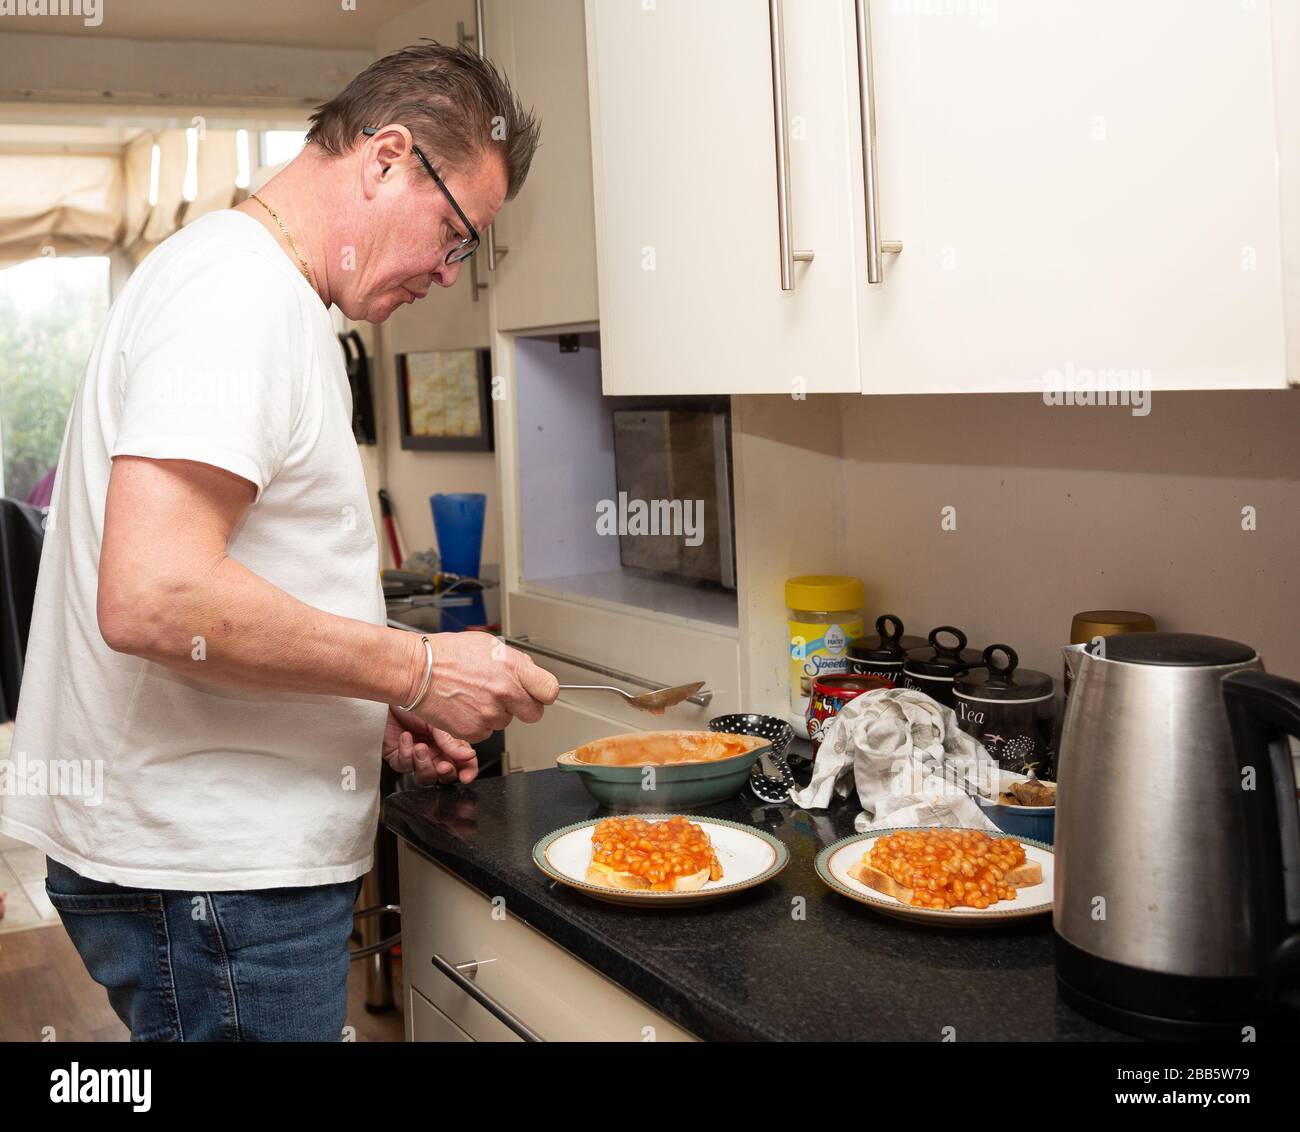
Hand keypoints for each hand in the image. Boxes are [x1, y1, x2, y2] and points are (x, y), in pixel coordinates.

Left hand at [383, 705, 478, 785]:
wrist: (393, 693)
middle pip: (446, 775)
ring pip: (425, 777)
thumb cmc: (417, 699)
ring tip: (420, 747)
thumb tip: (469, 755)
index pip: (464, 763)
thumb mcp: (439, 720)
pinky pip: (404, 766)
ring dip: (424, 765)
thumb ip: (453, 742)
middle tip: (443, 765)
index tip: (466, 777)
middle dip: (445, 773)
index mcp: (451, 742)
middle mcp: (436, 750)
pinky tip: (406, 737)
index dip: (468, 772)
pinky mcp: (399, 757)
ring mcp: (417, 756)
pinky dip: (405, 753)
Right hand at [409, 631, 558, 742]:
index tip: (539, 693)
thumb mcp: (488, 644)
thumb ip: (513, 661)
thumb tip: (528, 673)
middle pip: (533, 713)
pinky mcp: (474, 731)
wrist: (416, 670)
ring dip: (495, 713)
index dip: (544, 693)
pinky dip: (477, 724)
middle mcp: (504, 692)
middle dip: (522, 707)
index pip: (550, 690)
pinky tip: (464, 707)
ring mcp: (490, 714)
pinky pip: (485, 732)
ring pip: (506, 722)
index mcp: (512, 668)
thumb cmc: (446, 654)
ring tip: (474, 695)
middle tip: (505, 697)